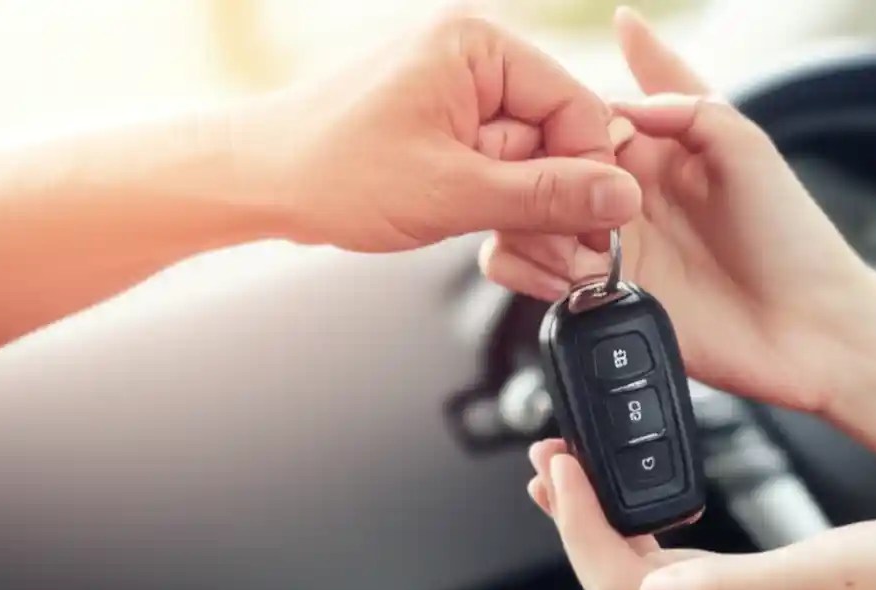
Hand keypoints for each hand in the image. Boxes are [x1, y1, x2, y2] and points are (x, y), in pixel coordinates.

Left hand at [238, 13, 639, 251]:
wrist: (255, 183)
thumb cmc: (329, 169)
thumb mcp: (453, 191)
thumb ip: (545, 195)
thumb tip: (620, 197)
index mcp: (477, 45)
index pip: (576, 105)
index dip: (592, 171)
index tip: (597, 225)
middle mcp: (471, 60)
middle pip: (557, 135)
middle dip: (559, 201)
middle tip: (565, 256)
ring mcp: (457, 96)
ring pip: (531, 160)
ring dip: (532, 214)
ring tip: (522, 257)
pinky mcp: (445, 130)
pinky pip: (499, 169)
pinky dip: (503, 209)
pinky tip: (499, 241)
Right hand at [481, 8, 875, 410]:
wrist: (807, 330)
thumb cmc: (791, 236)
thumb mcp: (748, 147)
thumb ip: (686, 104)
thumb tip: (623, 101)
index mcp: (661, 149)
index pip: (584, 117)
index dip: (567, 123)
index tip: (568, 138)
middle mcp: (628, 194)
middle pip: (549, 167)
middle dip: (540, 172)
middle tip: (562, 188)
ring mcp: (612, 246)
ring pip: (533, 218)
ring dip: (533, 218)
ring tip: (568, 230)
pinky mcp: (604, 295)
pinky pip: (543, 275)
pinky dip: (536, 268)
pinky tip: (565, 267)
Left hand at [526, 439, 875, 589]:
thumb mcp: (832, 574)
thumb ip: (734, 587)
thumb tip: (651, 585)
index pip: (621, 589)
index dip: (578, 528)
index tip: (562, 469)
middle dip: (577, 530)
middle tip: (555, 467)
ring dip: (606, 540)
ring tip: (582, 485)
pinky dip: (650, 552)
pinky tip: (651, 521)